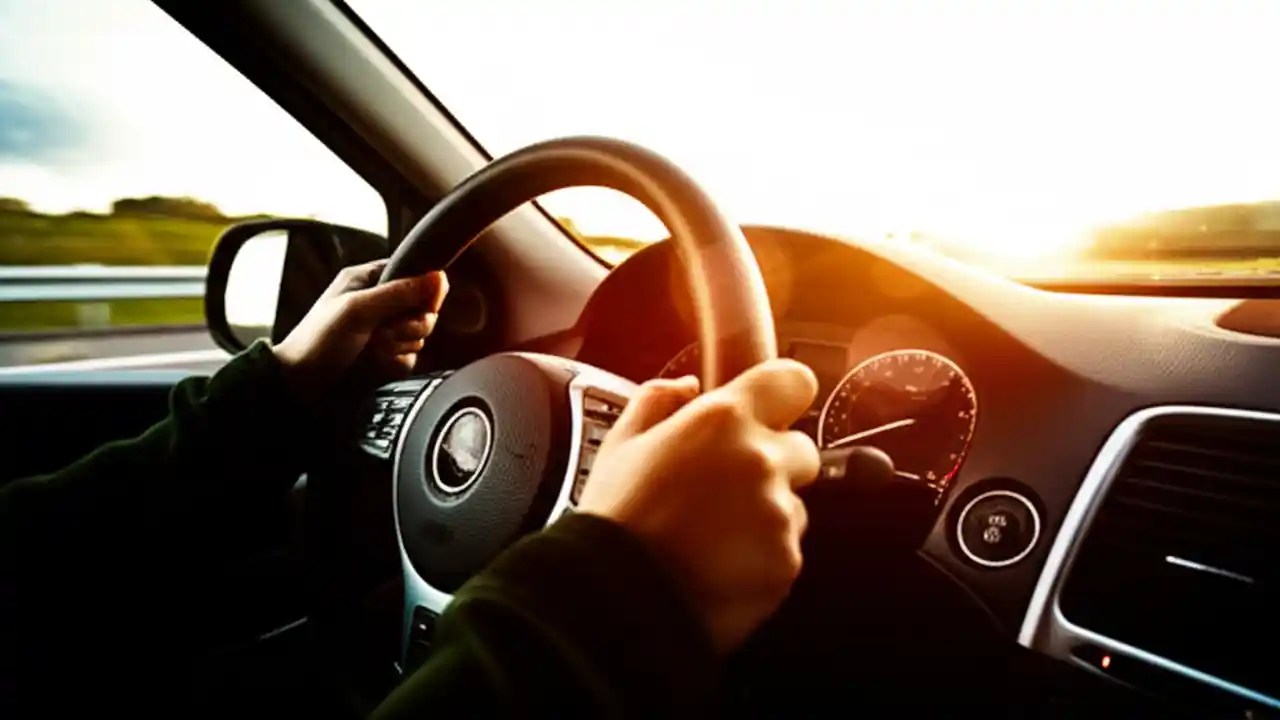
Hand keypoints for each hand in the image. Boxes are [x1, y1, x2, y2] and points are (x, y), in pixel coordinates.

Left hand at [273, 260, 448, 399]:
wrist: (301, 386)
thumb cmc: (318, 341)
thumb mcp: (358, 309)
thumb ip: (399, 292)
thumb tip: (438, 277)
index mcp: (368, 280)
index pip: (414, 276)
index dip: (422, 292)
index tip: (419, 306)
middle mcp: (379, 303)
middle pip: (423, 310)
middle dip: (406, 326)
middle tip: (380, 333)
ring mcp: (384, 331)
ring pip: (418, 336)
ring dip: (396, 347)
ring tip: (369, 349)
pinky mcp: (386, 357)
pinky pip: (411, 358)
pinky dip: (394, 363)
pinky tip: (373, 363)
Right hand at [577, 359, 820, 652]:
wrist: (619, 599)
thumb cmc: (616, 520)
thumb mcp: (621, 443)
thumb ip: (658, 400)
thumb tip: (688, 386)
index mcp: (723, 419)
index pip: (794, 380)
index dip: (782, 396)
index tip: (768, 411)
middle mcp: (760, 459)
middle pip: (801, 448)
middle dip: (774, 462)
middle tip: (725, 486)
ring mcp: (778, 513)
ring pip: (794, 502)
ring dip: (768, 511)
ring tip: (715, 532)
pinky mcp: (786, 561)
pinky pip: (787, 547)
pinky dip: (763, 553)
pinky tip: (721, 561)